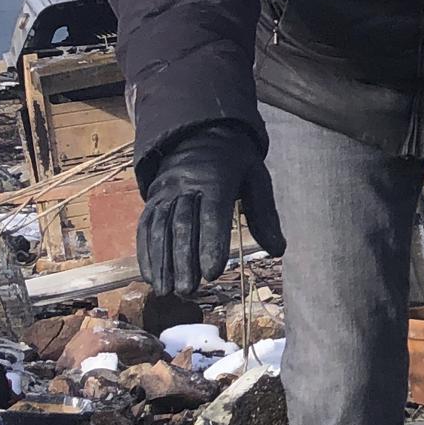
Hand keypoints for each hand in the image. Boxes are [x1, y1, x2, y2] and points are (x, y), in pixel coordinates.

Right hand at [135, 123, 285, 296]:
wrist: (198, 133)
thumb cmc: (234, 162)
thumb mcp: (256, 178)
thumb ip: (265, 214)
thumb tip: (278, 251)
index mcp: (215, 180)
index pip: (212, 215)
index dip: (211, 245)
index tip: (212, 274)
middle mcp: (185, 185)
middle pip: (182, 226)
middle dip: (184, 261)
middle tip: (188, 291)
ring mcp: (164, 192)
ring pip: (160, 229)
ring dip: (161, 262)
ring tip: (167, 291)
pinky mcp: (151, 200)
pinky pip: (145, 227)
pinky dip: (146, 253)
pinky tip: (151, 277)